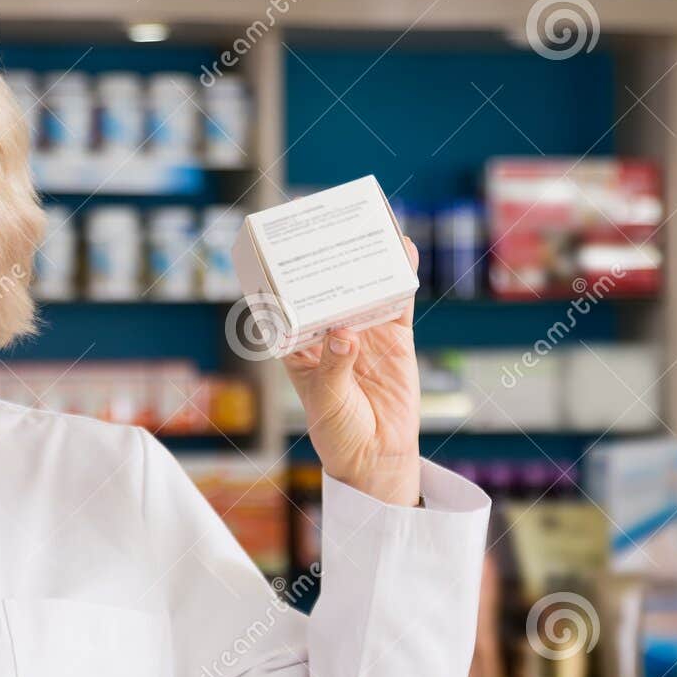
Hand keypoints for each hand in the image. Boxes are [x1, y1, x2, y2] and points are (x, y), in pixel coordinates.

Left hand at [282, 236, 421, 505]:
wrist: (379, 457)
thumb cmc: (339, 434)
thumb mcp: (326, 404)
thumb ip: (333, 367)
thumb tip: (343, 332)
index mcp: (298, 347)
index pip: (284, 304)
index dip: (279, 274)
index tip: (274, 242)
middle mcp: (328, 333)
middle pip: (325, 286)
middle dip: (325, 255)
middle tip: (326, 219)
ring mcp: (363, 332)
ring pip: (361, 286)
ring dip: (363, 257)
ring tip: (367, 222)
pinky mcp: (395, 339)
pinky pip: (396, 301)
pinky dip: (399, 276)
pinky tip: (402, 250)